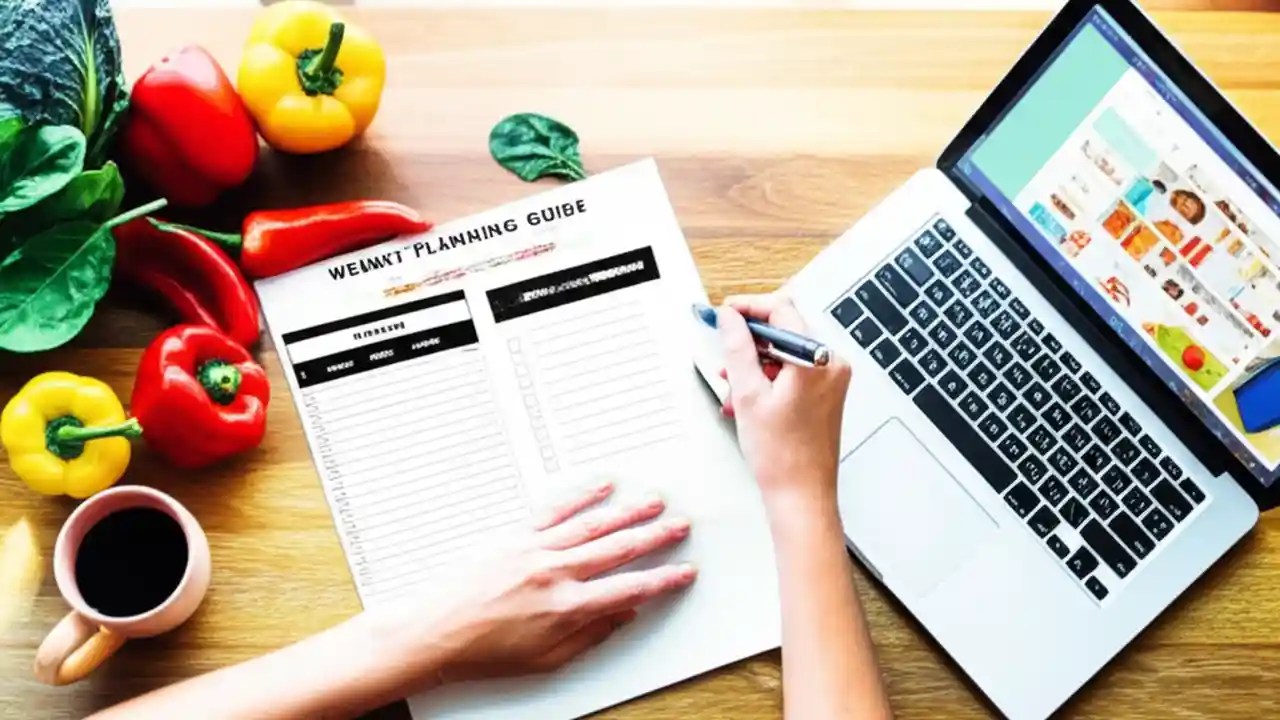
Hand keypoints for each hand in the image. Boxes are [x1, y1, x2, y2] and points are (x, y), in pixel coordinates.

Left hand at [394, 482, 695, 682]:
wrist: (435, 633)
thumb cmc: (484, 651)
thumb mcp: (547, 660)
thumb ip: (591, 635)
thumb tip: (623, 615)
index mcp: (567, 608)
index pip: (630, 589)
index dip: (662, 580)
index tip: (683, 572)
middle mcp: (556, 574)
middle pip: (619, 549)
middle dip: (655, 537)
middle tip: (680, 525)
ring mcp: (535, 550)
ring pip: (594, 525)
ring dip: (629, 512)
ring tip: (654, 501)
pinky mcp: (515, 536)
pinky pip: (555, 510)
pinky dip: (581, 496)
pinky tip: (602, 486)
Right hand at [718, 294, 850, 512]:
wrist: (801, 495)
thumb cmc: (783, 456)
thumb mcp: (748, 394)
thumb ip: (737, 348)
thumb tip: (730, 319)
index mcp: (817, 360)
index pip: (781, 311)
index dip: (748, 308)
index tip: (725, 313)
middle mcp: (830, 365)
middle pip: (783, 332)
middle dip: (748, 343)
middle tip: (723, 352)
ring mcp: (830, 381)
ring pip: (783, 355)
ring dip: (753, 366)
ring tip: (732, 389)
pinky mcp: (824, 395)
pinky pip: (791, 373)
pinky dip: (766, 380)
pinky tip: (746, 401)